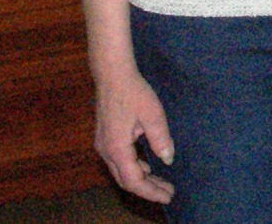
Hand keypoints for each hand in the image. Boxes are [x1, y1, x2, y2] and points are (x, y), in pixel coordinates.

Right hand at [92, 64, 174, 203]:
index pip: (134, 181)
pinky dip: (134, 168)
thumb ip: (160, 139)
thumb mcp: (152, 115)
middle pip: (126, 180)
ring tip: (161, 182)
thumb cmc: (133, 92)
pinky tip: (147, 165)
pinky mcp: (104, 138)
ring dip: (141, 179)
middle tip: (169, 191)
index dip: (151, 192)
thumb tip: (168, 159)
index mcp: (117, 149)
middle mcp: (106, 152)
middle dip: (148, 188)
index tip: (169, 195)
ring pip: (121, 172)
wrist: (112, 75)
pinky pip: (118, 162)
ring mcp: (103, 145)